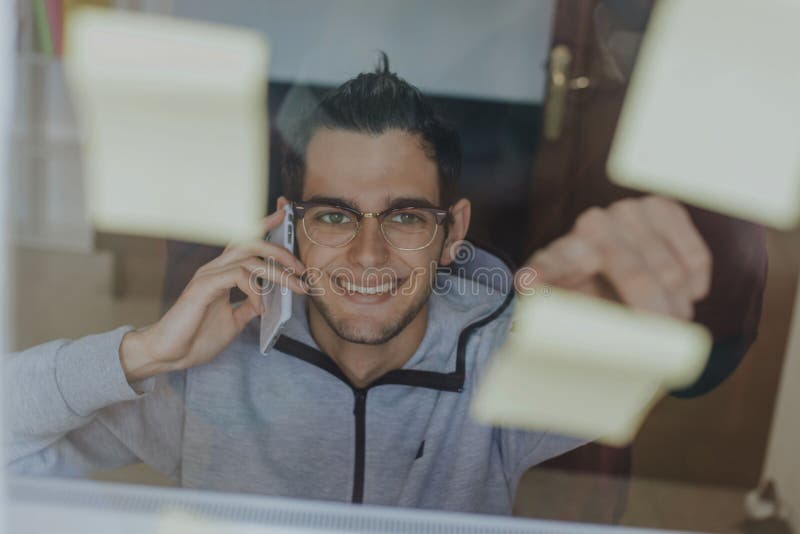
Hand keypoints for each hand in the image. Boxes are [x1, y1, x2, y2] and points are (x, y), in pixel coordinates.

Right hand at [120, 208, 305, 381]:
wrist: (169, 354)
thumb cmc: (196, 337)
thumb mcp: (234, 321)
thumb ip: (249, 306)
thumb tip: (268, 300)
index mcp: (222, 274)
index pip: (245, 242)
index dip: (265, 224)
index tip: (285, 212)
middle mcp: (215, 269)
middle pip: (251, 243)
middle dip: (280, 250)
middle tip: (301, 267)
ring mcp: (208, 276)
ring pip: (249, 259)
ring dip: (278, 272)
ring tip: (295, 287)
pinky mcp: (203, 287)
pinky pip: (237, 277)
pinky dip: (255, 290)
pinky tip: (260, 306)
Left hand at [514, 196, 711, 319]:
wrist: (612, 262)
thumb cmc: (591, 298)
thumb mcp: (578, 317)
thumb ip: (580, 328)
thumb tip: (591, 359)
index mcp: (559, 255)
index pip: (550, 264)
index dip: (540, 272)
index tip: (527, 282)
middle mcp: (590, 225)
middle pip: (632, 272)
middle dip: (654, 310)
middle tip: (666, 335)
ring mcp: (627, 212)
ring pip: (668, 267)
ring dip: (679, 302)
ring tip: (676, 321)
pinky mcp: (661, 208)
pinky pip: (693, 255)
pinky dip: (695, 282)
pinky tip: (688, 294)